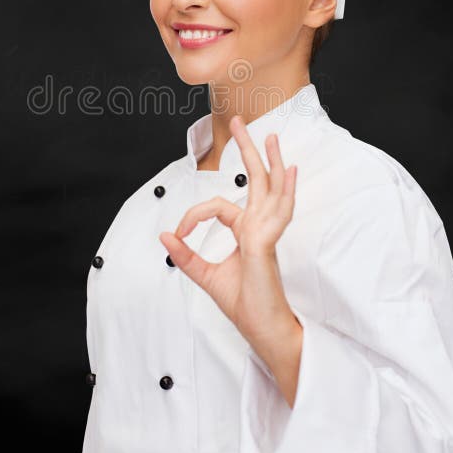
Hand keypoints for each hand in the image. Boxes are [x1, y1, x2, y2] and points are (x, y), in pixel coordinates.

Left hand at [158, 114, 298, 345]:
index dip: (192, 216)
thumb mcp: (206, 277)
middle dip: (249, 150)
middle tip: (242, 121)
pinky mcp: (266, 245)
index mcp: (247, 232)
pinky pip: (274, 214)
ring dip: (271, 160)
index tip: (176, 235)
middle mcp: (259, 228)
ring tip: (270, 136)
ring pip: (270, 189)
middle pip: (256, 181)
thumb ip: (186, 257)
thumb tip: (164, 236)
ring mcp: (266, 234)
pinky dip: (284, 191)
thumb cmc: (245, 305)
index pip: (219, 207)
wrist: (264, 332)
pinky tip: (288, 170)